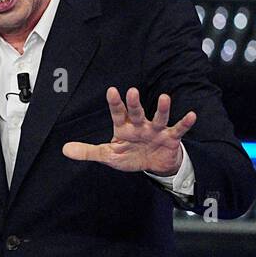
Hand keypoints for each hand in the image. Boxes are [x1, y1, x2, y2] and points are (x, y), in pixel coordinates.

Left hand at [61, 86, 194, 175]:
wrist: (154, 165)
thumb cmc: (131, 155)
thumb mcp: (108, 155)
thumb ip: (88, 151)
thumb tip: (64, 149)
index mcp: (124, 128)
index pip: (118, 114)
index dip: (115, 103)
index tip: (111, 91)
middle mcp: (140, 125)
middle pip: (136, 112)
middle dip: (134, 103)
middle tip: (132, 91)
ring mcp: (156, 131)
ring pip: (159, 117)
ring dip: (162, 109)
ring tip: (165, 98)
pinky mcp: (170, 138)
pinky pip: (178, 129)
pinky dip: (184, 123)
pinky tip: (191, 115)